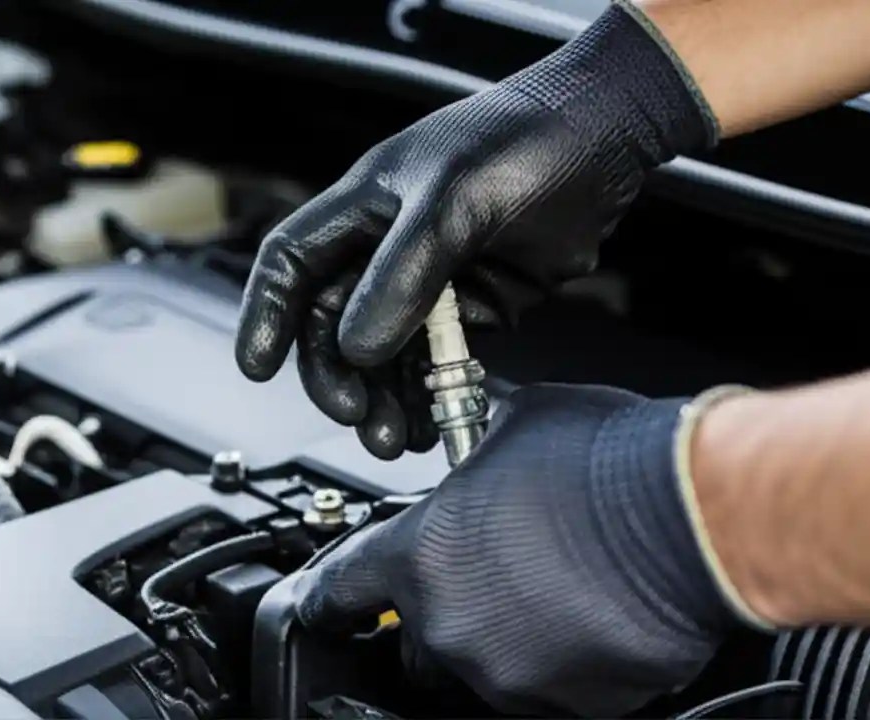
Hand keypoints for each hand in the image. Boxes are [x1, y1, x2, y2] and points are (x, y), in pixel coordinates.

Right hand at [234, 1, 716, 459]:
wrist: (610, 141)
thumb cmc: (527, 141)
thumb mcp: (453, 203)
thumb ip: (404, 275)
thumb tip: (359, 348)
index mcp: (367, 207)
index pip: (292, 263)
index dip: (268, 315)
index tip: (259, 368)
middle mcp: (392, 246)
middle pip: (336, 324)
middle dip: (338, 375)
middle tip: (356, 416)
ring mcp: (436, 278)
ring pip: (388, 352)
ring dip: (385, 397)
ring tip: (396, 438)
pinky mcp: (482, 304)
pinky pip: (442, 360)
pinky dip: (433, 394)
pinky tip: (433, 423)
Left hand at [292, 384, 737, 716]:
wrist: (696, 517)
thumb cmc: (608, 463)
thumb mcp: (516, 426)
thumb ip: (476, 453)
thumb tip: (478, 447)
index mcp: (420, 556)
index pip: (338, 591)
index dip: (333, 595)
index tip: (332, 602)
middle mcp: (451, 626)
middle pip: (417, 643)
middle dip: (446, 614)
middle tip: (498, 575)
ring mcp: (507, 674)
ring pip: (485, 668)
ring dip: (509, 637)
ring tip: (561, 588)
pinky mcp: (567, 705)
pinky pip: (548, 690)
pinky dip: (562, 663)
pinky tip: (595, 614)